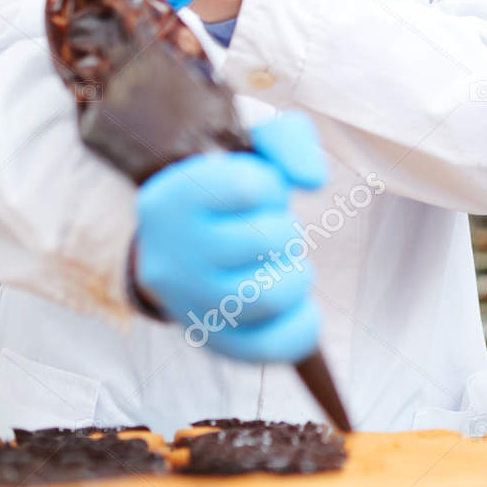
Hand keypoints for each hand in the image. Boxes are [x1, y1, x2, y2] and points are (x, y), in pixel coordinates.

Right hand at [135, 114, 327, 361]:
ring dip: (295, 272)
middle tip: (268, 227)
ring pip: (273, 295)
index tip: (258, 189)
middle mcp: (172, 257)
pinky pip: (271, 346)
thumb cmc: (227, 187)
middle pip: (267, 240)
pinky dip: (302, 325)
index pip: (249, 186)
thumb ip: (287, 140)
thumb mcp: (247, 144)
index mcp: (172, 200)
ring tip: (280, 262)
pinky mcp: (214, 340)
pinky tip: (302, 305)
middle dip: (285, 228)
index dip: (272, 185)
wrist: (182, 239)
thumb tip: (314, 180)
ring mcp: (191, 305)